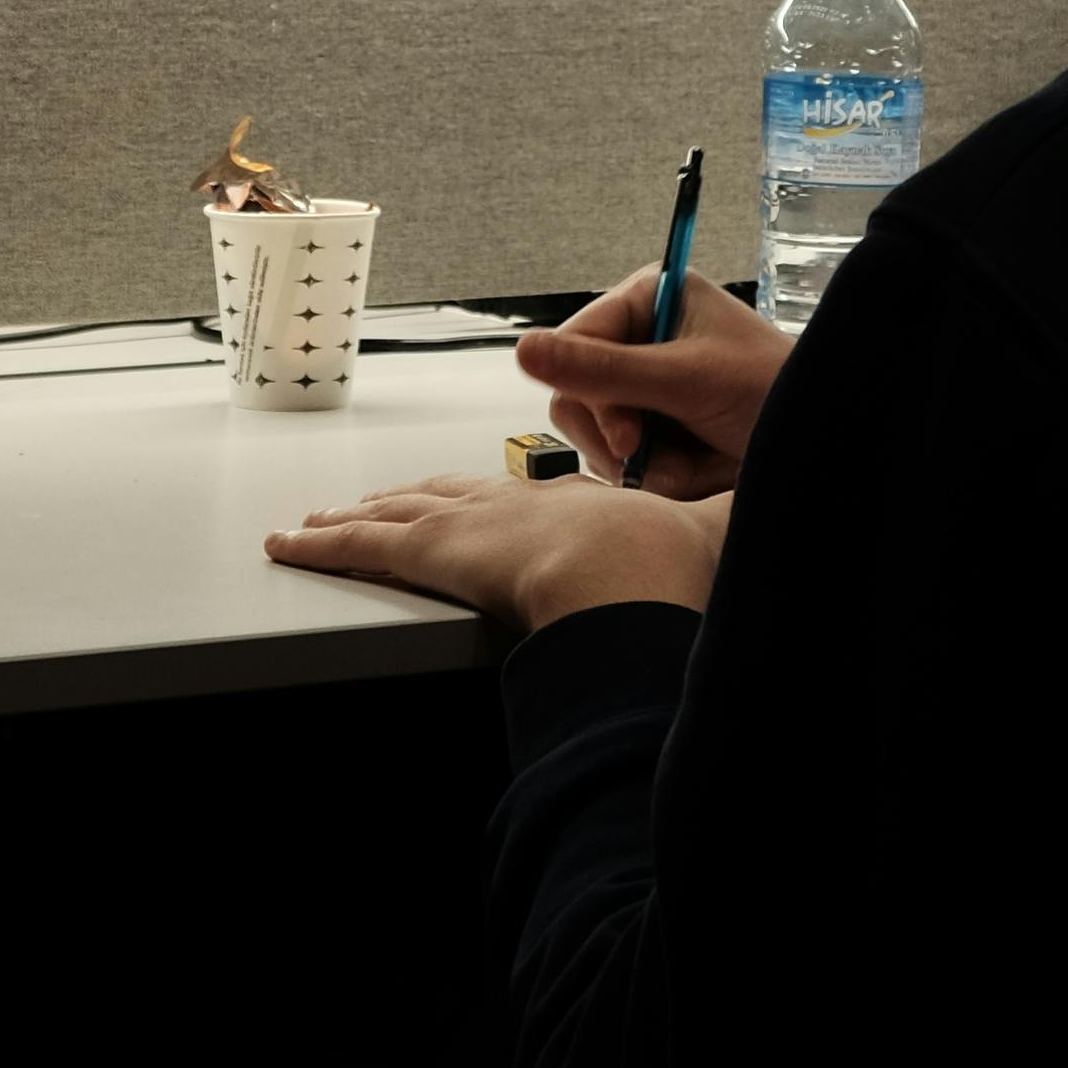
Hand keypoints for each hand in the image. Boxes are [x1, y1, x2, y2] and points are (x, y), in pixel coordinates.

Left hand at [265, 471, 726, 636]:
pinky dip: (318, 541)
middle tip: (374, 500)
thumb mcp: (717, 535)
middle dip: (406, 497)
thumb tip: (779, 518)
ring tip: (320, 519)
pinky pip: (359, 545)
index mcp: (570, 505)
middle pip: (443, 495)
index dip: (485, 499)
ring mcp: (467, 524)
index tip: (470, 502)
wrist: (632, 572)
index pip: (514, 499)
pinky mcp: (430, 552)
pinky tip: (288, 541)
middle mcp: (510, 504)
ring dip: (354, 515)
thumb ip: (739, 525)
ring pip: (394, 514)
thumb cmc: (667, 564)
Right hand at [518, 266, 789, 497]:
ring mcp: (644, 389)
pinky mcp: (654, 431)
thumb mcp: (686, 380)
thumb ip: (605, 370)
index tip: (627, 434)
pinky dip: (656, 476)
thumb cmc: (773, 393)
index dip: (591, 394)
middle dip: (617, 434)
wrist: (820, 448)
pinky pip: (620, 463)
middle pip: (573, 394)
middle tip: (655, 452)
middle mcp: (639, 339)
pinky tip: (694, 469)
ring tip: (691, 461)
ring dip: (641, 462)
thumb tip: (525, 350)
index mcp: (646, 299)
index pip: (571, 343)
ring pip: (593, 436)